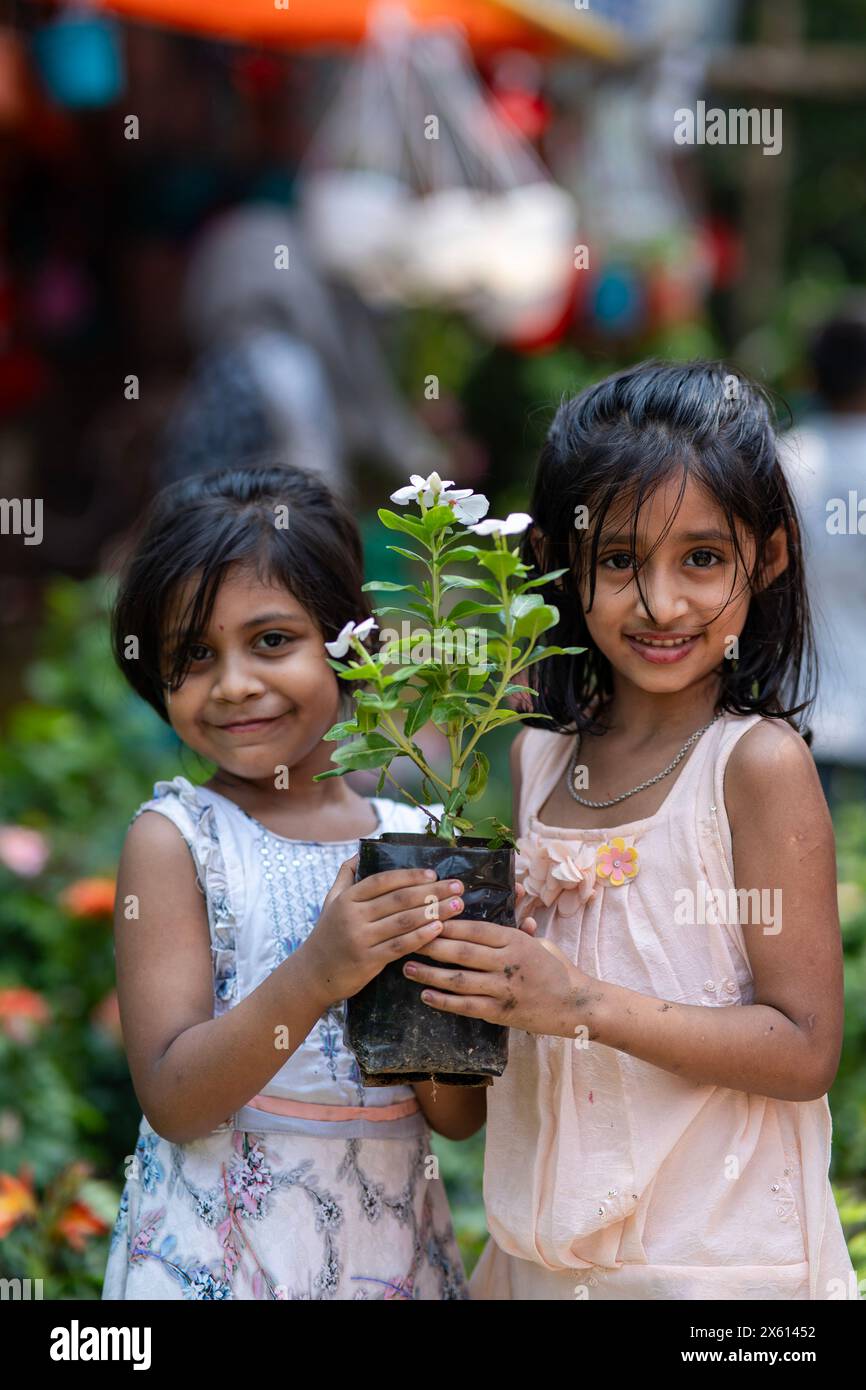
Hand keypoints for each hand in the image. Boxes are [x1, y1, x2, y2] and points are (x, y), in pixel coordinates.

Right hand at [298, 856, 470, 1004]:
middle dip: (432, 891)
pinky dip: (421, 936)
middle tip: (457, 886)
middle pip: (399, 899)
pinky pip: (400, 946)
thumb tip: (360, 852)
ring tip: (457, 905)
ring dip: (434, 912)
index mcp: (347, 899)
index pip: (383, 881)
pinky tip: (439, 929)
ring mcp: (360, 939)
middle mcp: (353, 916)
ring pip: (403, 921)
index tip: (433, 874)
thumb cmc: (327, 935)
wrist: (312, 975)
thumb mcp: (330, 902)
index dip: (410, 876)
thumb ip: (346, 876)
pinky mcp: (368, 961)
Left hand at [401, 914, 601, 1037]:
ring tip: (408, 967)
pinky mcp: (501, 1012)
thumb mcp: (539, 941)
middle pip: (462, 952)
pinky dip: (444, 1002)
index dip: (448, 924)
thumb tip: (516, 890)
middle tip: (407, 938)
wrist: (576, 1005)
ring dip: (430, 974)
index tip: (425, 917)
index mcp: (515, 941)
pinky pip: (467, 1006)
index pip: (475, 929)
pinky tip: (426, 995)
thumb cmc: (556, 968)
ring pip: (460, 980)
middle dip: (431, 945)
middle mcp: (508, 963)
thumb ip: (520, 921)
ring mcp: (503, 989)